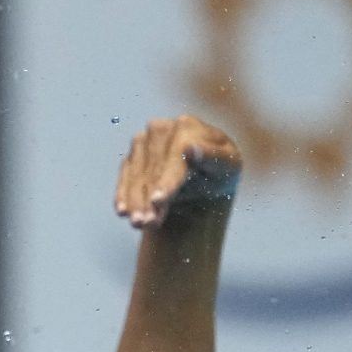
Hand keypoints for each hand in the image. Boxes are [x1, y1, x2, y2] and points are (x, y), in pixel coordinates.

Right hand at [113, 116, 241, 227]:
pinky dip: (123, 196)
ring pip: (136, 177)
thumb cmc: (220, 171)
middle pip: (152, 170)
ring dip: (136, 202)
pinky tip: (122, 212)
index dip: (166, 182)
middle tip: (149, 224)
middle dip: (149, 199)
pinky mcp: (131, 158)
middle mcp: (160, 129)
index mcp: (186, 126)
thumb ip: (214, 156)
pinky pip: (124, 179)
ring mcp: (142, 143)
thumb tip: (191, 147)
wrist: (204, 179)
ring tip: (140, 224)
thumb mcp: (228, 165)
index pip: (173, 158)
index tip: (158, 202)